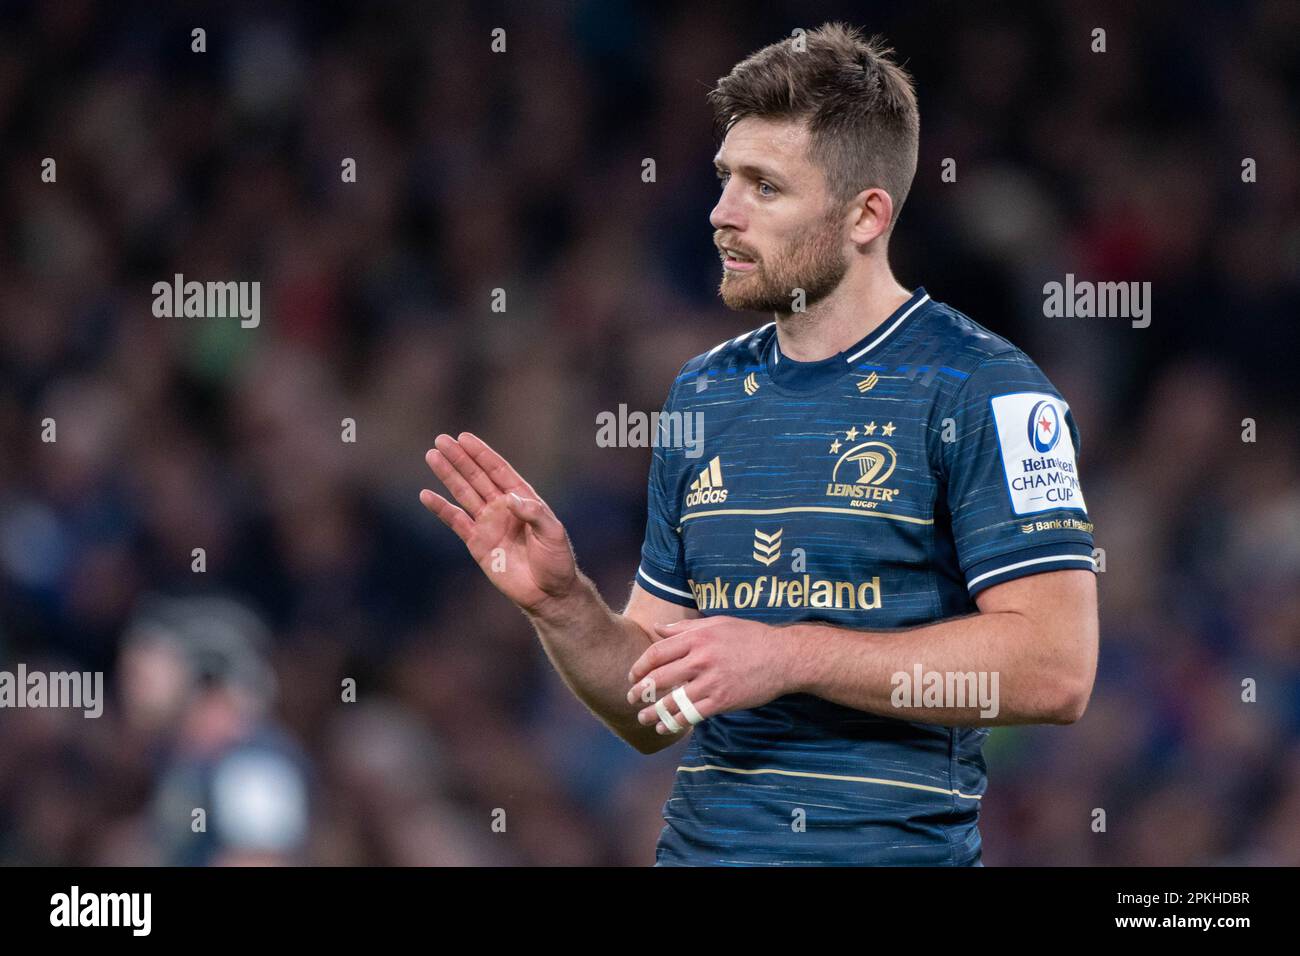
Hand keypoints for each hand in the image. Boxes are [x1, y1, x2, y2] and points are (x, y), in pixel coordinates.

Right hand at [420, 432, 577, 614]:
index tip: (464, 437)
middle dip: (460, 458)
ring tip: (432, 456)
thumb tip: (509, 499)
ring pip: (464, 494)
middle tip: (441, 440)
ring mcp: (488, 524)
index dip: (481, 454)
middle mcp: (503, 507)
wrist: (548, 593)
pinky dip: (441, 508)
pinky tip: (426, 495)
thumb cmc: (556, 561)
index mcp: (522, 499)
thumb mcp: (553, 533)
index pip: (498, 470)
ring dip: (448, 475)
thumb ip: (534, 514)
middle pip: (477, 477)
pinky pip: (456, 521)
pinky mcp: (477, 543)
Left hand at [625, 616, 797, 733]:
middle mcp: (700, 659)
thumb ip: (685, 627)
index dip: (640, 666)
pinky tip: (666, 727)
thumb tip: (658, 628)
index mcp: (697, 638)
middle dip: (641, 691)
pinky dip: (675, 723)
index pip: (657, 653)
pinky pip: (692, 715)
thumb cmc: (750, 637)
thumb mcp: (717, 623)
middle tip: (631, 699)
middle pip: (660, 677)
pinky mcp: (722, 700)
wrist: (783, 657)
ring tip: (642, 718)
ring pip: (673, 700)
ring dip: (653, 712)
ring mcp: (711, 681)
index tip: (632, 675)